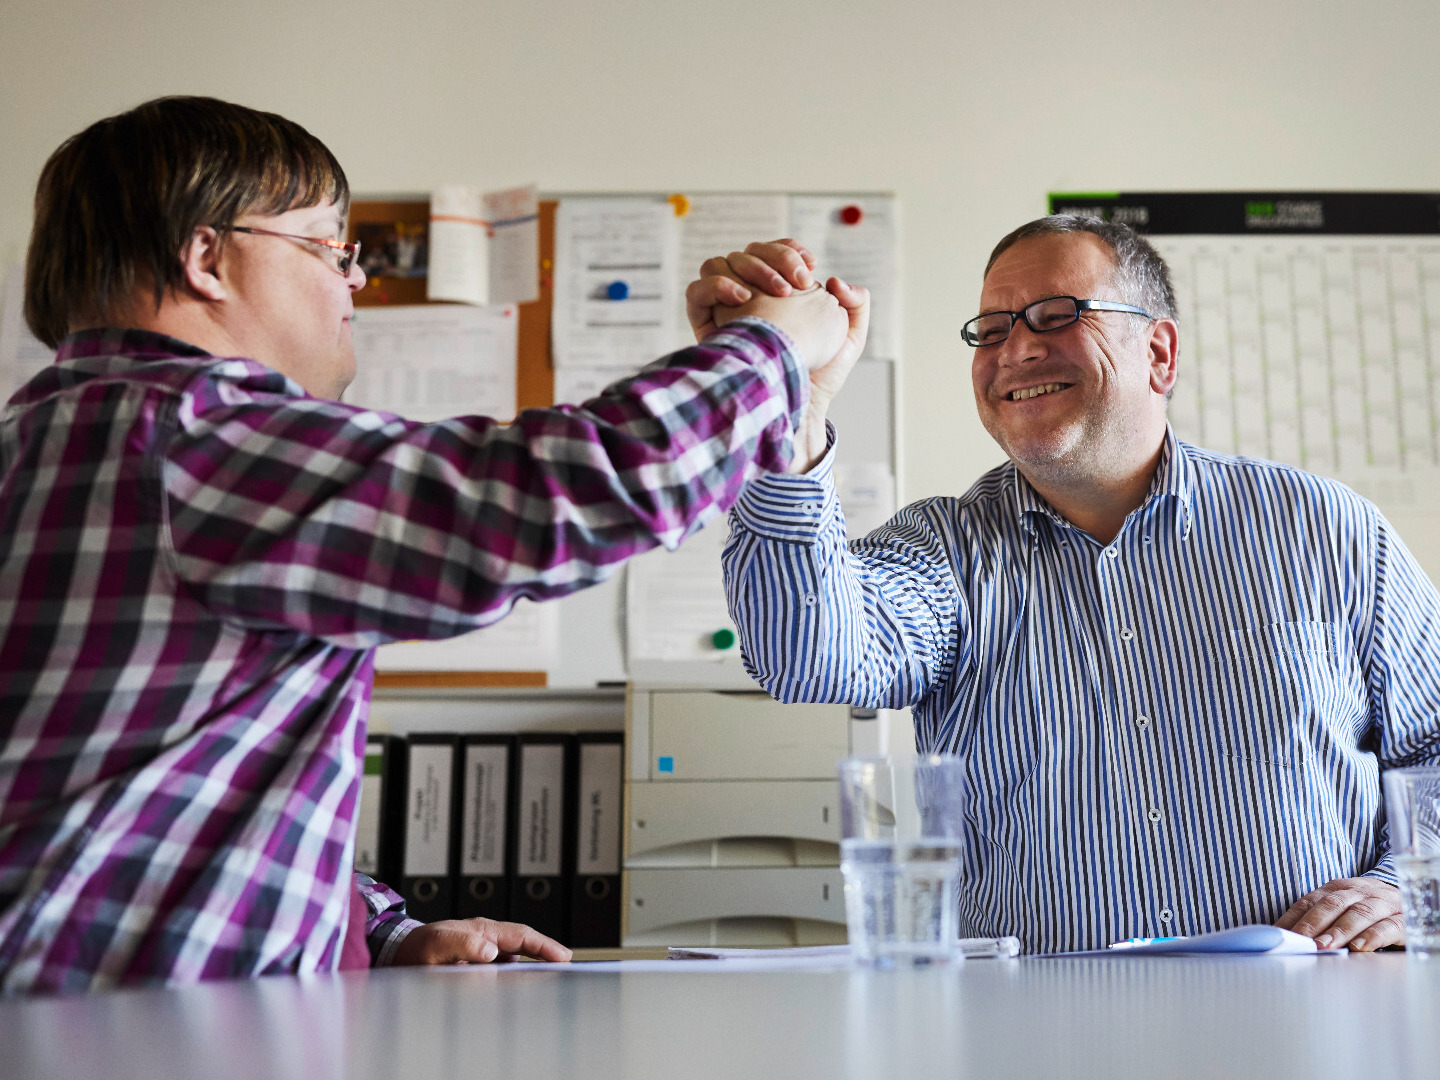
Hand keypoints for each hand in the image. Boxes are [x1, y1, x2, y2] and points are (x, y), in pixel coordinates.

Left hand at [389, 917, 572, 965]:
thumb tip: (491, 951)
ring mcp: (483, 951)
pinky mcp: (477, 965)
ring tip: (552, 979)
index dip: (544, 945)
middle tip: (567, 967)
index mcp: (482, 929)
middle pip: (524, 945)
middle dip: (547, 954)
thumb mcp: (436, 943)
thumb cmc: (415, 948)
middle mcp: (486, 938)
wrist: (397, 954)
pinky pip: (504, 969)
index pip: (521, 935)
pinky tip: (521, 989)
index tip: (563, 956)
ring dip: (534, 965)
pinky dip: (518, 976)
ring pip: (516, 958)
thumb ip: (462, 944)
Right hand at [686, 239, 870, 472]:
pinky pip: (696, 291)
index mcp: (776, 292)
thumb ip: (856, 302)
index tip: (810, 266)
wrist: (797, 404)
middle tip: (798, 283)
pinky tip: (742, 299)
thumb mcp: (850, 337)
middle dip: (775, 258)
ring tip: (775, 293)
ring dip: (749, 268)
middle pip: (748, 252)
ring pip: (719, 263)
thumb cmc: (819, 375)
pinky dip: (717, 285)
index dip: (788, 249)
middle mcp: (748, 296)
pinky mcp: (706, 327)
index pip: (772, 252)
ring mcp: (724, 310)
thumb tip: (833, 280)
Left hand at [1273, 876, 1404, 951]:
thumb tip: (1286, 937)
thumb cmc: (1366, 907)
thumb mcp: (1342, 907)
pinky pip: (1388, 926)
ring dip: (1339, 931)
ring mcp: (1381, 904)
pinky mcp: (1402, 920)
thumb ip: (1319, 919)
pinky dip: (1373, 936)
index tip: (1279, 935)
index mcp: (1337, 888)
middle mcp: (1358, 892)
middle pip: (1332, 905)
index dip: (1293, 918)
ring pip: (1358, 914)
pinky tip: (1360, 947)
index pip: (1310, 901)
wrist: (1408, 896)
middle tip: (1300, 942)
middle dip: (1313, 924)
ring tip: (1324, 946)